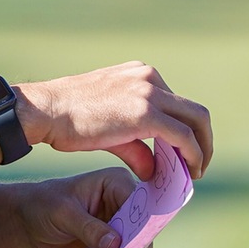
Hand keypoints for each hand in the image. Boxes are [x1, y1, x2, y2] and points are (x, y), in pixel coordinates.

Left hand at [8, 166, 141, 247]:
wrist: (28, 224)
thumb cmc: (43, 206)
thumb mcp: (63, 213)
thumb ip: (88, 228)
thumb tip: (115, 245)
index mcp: (116, 183)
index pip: (140, 204)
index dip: (141, 225)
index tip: (134, 246)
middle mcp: (124, 203)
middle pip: (145, 229)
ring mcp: (120, 225)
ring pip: (139, 247)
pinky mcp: (113, 245)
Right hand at [16, 61, 212, 179]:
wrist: (46, 111)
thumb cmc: (67, 119)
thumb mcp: (109, 128)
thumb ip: (135, 145)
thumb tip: (153, 170)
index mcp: (140, 75)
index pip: (177, 103)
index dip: (186, 131)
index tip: (185, 153)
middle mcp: (149, 78)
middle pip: (194, 111)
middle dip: (202, 141)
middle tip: (197, 165)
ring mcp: (149, 93)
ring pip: (196, 121)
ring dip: (201, 150)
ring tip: (195, 172)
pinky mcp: (146, 113)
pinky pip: (183, 136)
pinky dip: (191, 155)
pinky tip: (188, 171)